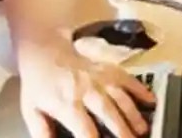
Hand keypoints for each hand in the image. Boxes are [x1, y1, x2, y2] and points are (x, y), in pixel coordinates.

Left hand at [18, 40, 153, 137]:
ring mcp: (99, 78)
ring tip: (143, 129)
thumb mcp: (31, 110)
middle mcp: (86, 90)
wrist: (44, 51)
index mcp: (65, 103)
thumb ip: (41, 132)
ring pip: (121, 97)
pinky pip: (128, 79)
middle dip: (122, 130)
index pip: (84, 128)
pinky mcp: (108, 69)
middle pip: (108, 113)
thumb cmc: (39, 83)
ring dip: (134, 114)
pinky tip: (151, 101)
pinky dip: (141, 89)